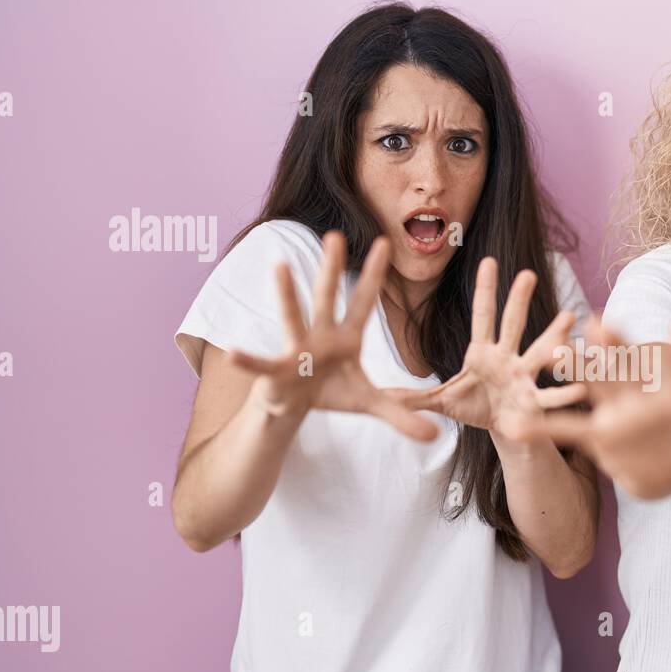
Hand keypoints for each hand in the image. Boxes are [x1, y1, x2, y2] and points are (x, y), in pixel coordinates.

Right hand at [225, 230, 438, 441]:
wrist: (296, 405)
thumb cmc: (334, 392)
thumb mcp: (371, 404)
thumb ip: (402, 415)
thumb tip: (436, 436)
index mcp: (348, 338)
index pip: (365, 302)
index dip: (375, 275)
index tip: (386, 242)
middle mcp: (321, 335)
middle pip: (328, 297)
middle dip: (332, 269)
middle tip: (335, 235)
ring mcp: (297, 349)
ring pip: (294, 317)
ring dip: (288, 294)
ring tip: (281, 265)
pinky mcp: (278, 371)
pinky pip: (263, 365)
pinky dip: (250, 361)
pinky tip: (234, 354)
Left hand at [406, 256, 587, 441]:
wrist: (506, 431)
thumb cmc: (475, 407)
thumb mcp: (441, 401)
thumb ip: (412, 397)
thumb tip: (380, 394)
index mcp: (483, 352)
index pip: (483, 316)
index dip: (485, 290)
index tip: (488, 261)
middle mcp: (507, 357)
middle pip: (512, 324)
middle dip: (518, 300)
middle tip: (527, 274)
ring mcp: (524, 377)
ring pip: (540, 352)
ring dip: (554, 336)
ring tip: (570, 317)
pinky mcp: (534, 402)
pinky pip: (549, 396)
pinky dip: (562, 394)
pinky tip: (579, 388)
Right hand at [512, 319, 670, 515]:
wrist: (669, 461)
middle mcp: (648, 393)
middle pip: (632, 366)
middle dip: (618, 347)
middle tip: (603, 321)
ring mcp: (618, 410)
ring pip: (596, 386)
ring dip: (578, 372)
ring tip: (558, 355)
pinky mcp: (597, 435)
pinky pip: (569, 430)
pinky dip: (545, 429)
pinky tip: (517, 427)